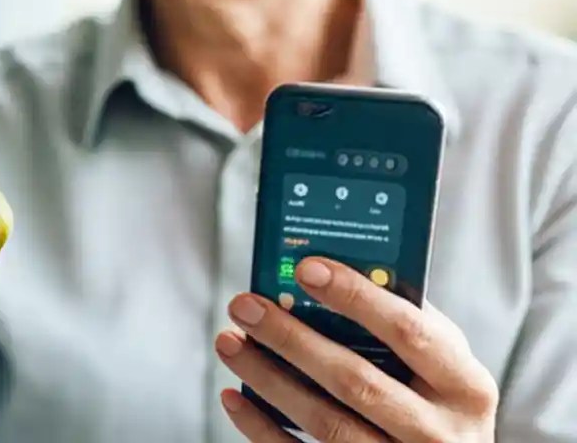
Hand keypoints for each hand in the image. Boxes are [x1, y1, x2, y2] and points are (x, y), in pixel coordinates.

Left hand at [214, 257, 497, 441]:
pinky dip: (261, 428)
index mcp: (465, 387)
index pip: (408, 332)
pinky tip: (234, 396)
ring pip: (324, 421)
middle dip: (292, 339)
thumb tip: (343, 269)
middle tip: (245, 306)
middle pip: (354, 381)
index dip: (357, 298)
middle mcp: (438, 433)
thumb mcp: (448, 367)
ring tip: (230, 342)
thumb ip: (411, 323)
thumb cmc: (442, 406)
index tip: (306, 268)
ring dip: (267, 378)